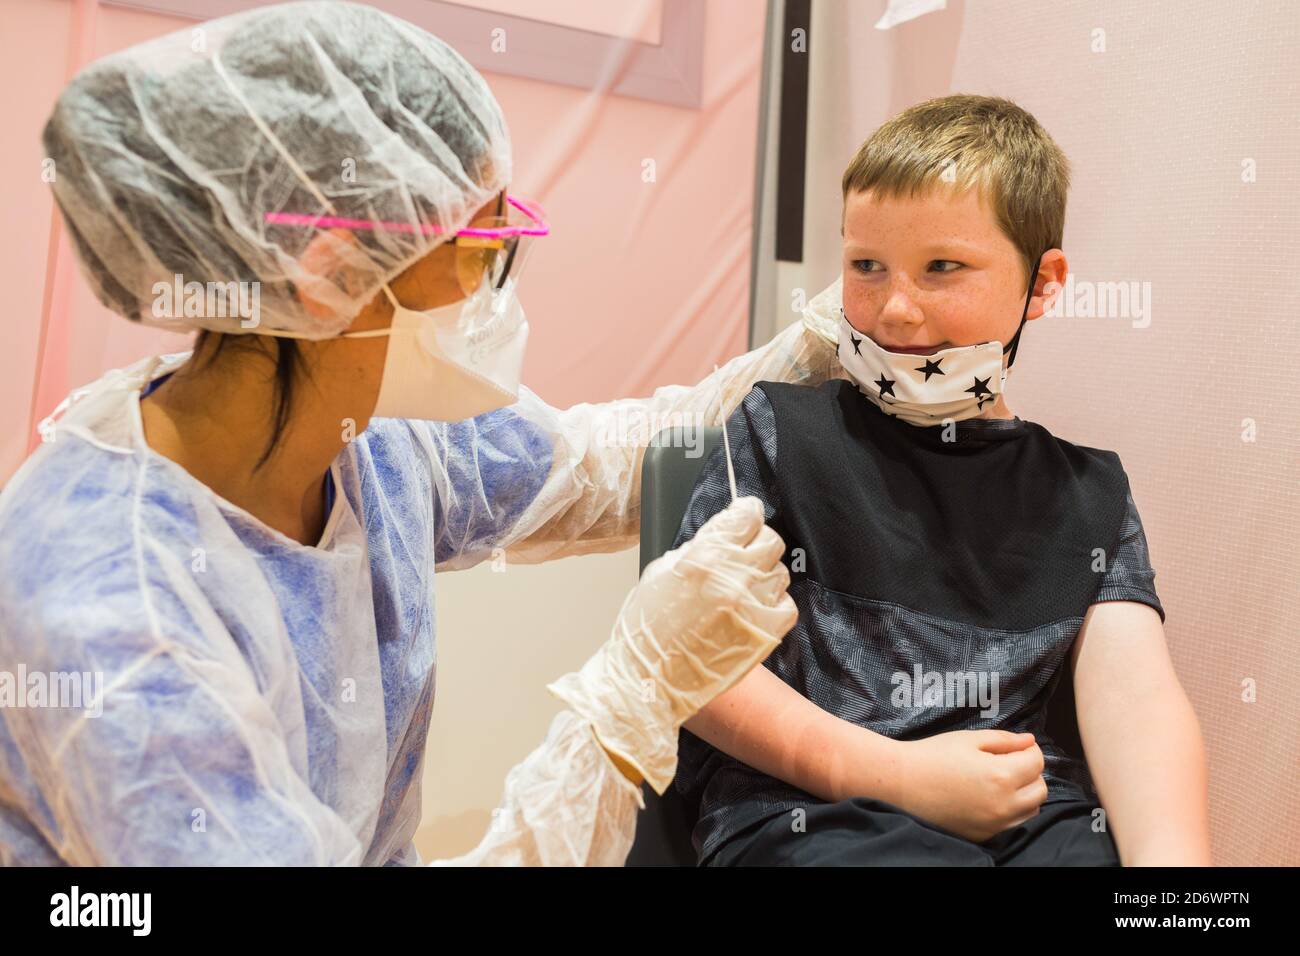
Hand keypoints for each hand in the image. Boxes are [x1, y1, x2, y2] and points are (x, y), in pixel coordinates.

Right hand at [547, 496, 796, 792]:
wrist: (649, 681)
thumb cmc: (647, 629)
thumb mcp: (661, 573)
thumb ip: (696, 549)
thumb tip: (721, 536)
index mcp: (704, 555)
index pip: (746, 515)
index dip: (747, 513)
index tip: (745, 516)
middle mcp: (733, 575)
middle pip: (771, 540)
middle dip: (757, 543)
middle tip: (743, 555)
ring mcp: (753, 604)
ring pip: (780, 572)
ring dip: (763, 577)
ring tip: (741, 591)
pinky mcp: (766, 632)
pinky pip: (786, 605)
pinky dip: (773, 605)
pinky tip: (753, 611)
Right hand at [892, 730, 1048, 842]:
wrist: (902, 783)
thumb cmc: (933, 755)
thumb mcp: (969, 739)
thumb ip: (1004, 740)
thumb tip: (1029, 741)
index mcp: (1001, 775)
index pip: (1036, 762)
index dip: (1030, 749)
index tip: (1018, 746)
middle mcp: (1003, 804)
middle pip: (1040, 789)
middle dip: (1031, 772)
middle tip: (1011, 761)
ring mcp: (994, 823)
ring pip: (1031, 809)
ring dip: (1025, 793)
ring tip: (1002, 780)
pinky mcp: (984, 835)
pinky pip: (1012, 823)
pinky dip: (1011, 810)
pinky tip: (991, 797)